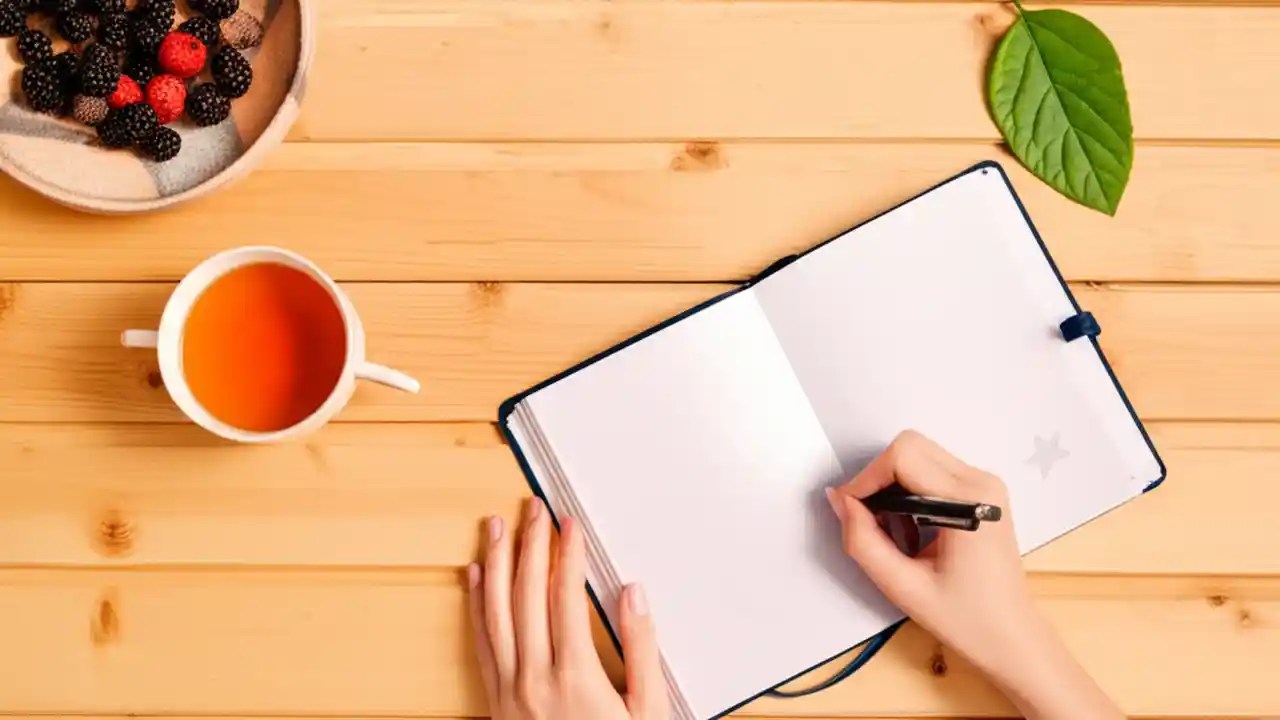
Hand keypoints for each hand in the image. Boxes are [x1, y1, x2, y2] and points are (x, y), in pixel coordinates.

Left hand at [467, 499, 668, 719]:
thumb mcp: (648, 713)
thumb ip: (641, 650)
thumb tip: (633, 595)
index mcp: (574, 677)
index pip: (564, 596)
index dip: (567, 554)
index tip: (570, 524)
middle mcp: (533, 679)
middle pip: (524, 594)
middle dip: (528, 544)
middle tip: (532, 509)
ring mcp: (508, 690)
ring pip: (494, 612)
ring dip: (493, 564)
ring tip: (494, 528)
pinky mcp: (494, 701)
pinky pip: (480, 642)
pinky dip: (474, 605)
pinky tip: (473, 579)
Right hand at [826, 431, 1122, 719]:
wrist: (1011, 637)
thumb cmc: (963, 619)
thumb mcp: (902, 586)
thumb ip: (863, 541)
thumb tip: (839, 500)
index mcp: (969, 501)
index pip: (903, 456)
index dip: (867, 479)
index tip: (852, 512)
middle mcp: (982, 481)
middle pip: (911, 446)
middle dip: (879, 478)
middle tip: (870, 521)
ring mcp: (986, 484)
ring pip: (920, 455)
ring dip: (894, 486)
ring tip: (894, 532)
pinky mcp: (983, 492)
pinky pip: (933, 471)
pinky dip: (910, 491)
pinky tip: (913, 530)